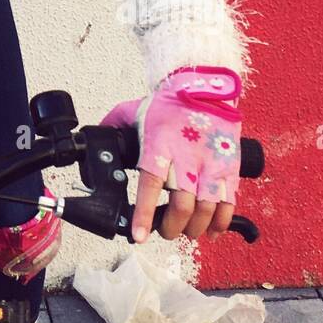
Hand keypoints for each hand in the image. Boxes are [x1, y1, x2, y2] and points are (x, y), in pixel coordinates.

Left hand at [100, 65, 242, 243]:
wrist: (206, 87)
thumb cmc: (169, 103)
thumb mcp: (135, 110)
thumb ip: (113, 124)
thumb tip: (93, 136)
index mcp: (160, 144)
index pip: (150, 184)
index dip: (145, 214)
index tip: (139, 235)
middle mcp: (187, 157)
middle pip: (182, 205)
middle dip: (171, 227)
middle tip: (164, 231)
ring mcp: (211, 163)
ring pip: (206, 209)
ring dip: (195, 228)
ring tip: (186, 230)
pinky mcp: (230, 167)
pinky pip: (228, 202)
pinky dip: (220, 222)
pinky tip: (210, 228)